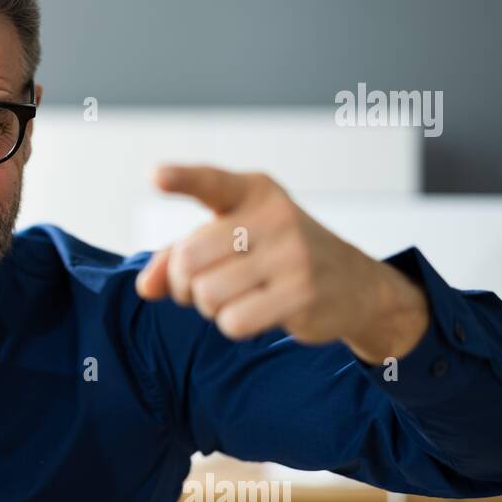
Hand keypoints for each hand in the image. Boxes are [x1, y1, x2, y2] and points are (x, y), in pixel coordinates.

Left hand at [134, 164, 429, 362]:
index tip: (155, 176)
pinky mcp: (302, 294)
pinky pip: (233, 322)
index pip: (211, 181)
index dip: (181, 179)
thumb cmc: (278, 256)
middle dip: (183, 284)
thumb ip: (181, 254)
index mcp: (254, 192)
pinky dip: (234, 325)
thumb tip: (145, 287)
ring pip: (207, 295)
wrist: (356, 284)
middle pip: (188, 259)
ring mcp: (291, 255)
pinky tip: (260, 312)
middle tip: (203, 287)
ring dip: (209, 308)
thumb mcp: (234, 240)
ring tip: (237, 298)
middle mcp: (273, 217)